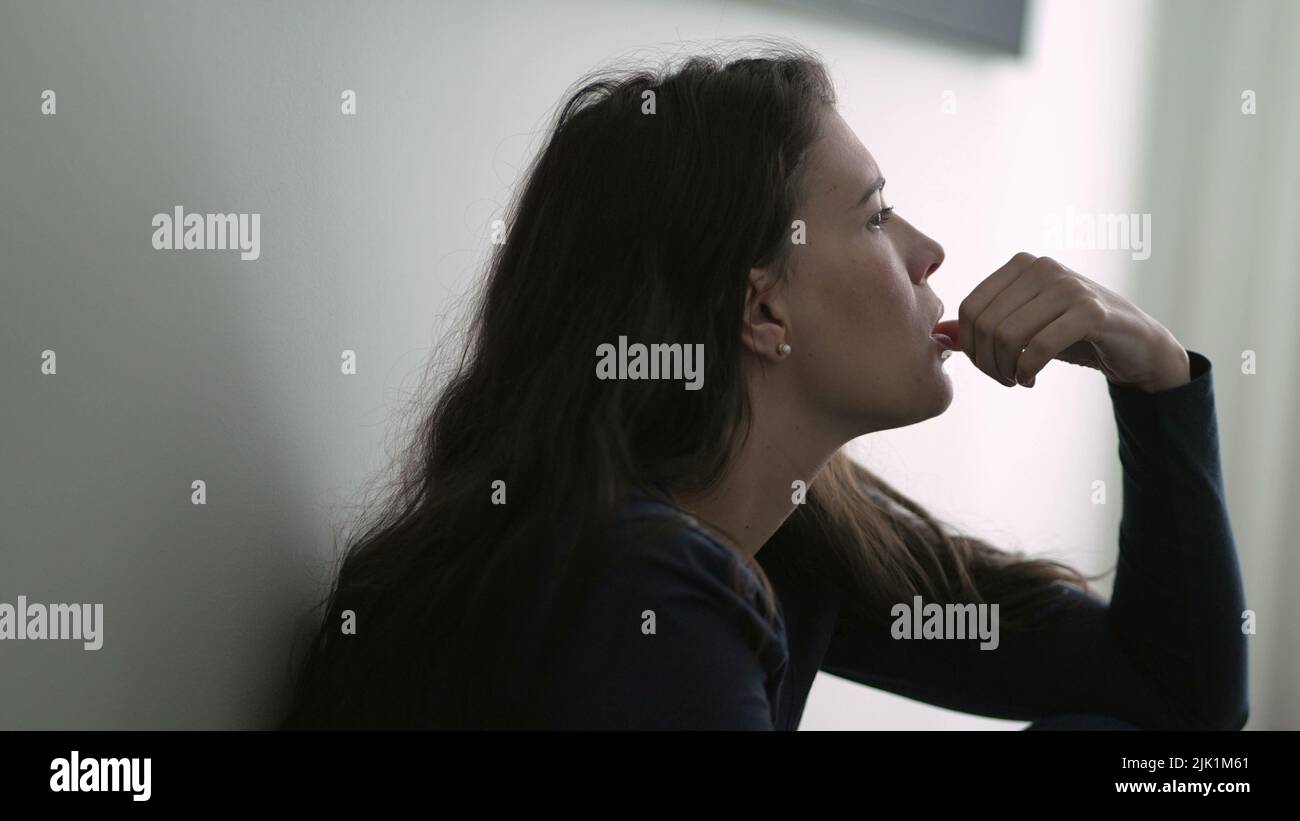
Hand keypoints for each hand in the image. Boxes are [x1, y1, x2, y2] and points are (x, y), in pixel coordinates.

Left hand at [938, 253, 1190, 392]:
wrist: (1135, 345)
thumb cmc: (1073, 335)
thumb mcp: (1022, 329)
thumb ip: (982, 329)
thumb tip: (939, 334)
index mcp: (1021, 266)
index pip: (970, 308)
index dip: (969, 346)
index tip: (986, 366)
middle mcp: (1042, 268)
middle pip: (985, 323)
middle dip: (986, 362)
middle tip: (1003, 378)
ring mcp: (1067, 285)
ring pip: (1007, 335)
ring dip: (1005, 369)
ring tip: (1017, 379)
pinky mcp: (1090, 310)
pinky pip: (1039, 346)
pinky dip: (1027, 371)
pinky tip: (1031, 379)